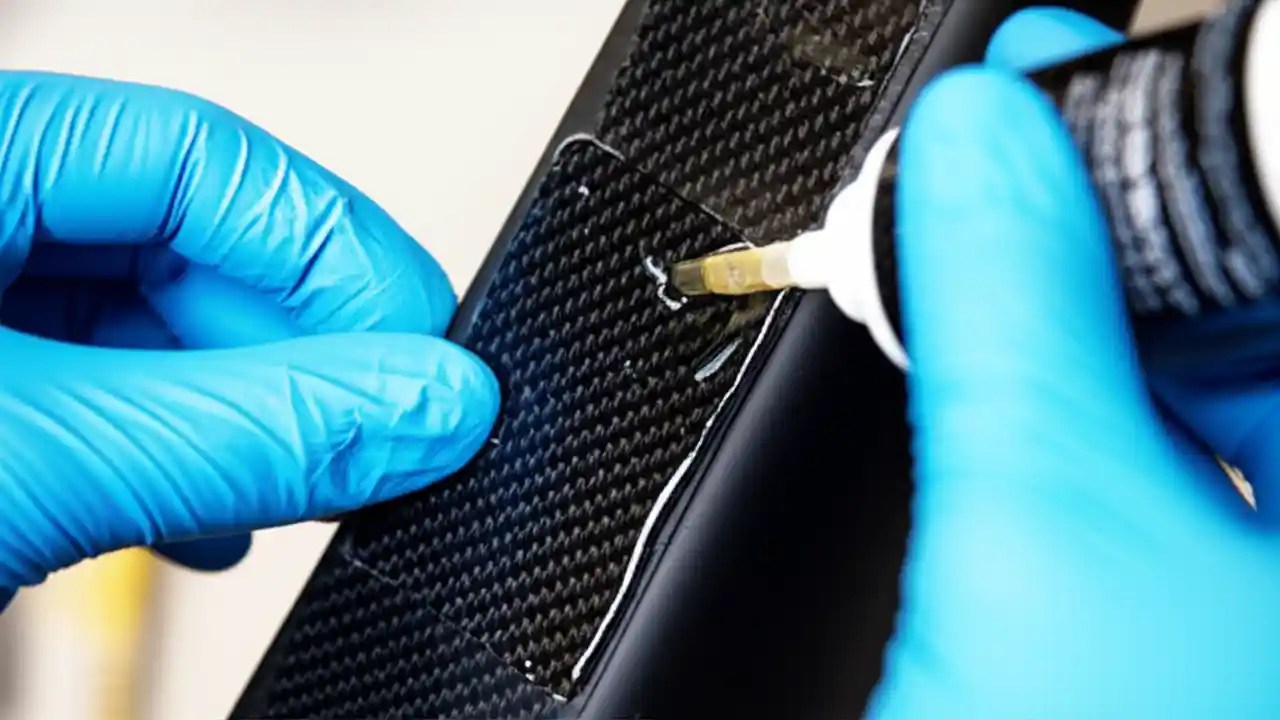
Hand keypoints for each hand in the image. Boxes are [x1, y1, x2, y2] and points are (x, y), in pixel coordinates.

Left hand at [0, 73, 498, 603]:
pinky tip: (214, 514)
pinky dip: (181, 454)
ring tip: (299, 482)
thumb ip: (256, 430)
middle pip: (189, 242)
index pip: (200, 156)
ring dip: (247, 415)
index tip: (415, 353)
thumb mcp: (44, 461)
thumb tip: (433, 406)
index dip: (330, 250)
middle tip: (376, 426)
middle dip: (295, 352)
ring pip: (159, 328)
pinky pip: (114, 392)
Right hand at [870, 9, 1279, 716]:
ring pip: (1197, 359)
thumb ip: (1012, 310)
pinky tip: (989, 310)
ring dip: (1085, 271)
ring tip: (992, 185)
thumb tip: (978, 138)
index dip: (1239, 139)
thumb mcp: (1040, 531)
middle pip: (1266, 297)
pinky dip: (1054, 363)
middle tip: (1041, 107)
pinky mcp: (1181, 593)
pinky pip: (1134, 434)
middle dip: (1146, 192)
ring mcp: (1254, 576)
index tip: (1130, 67)